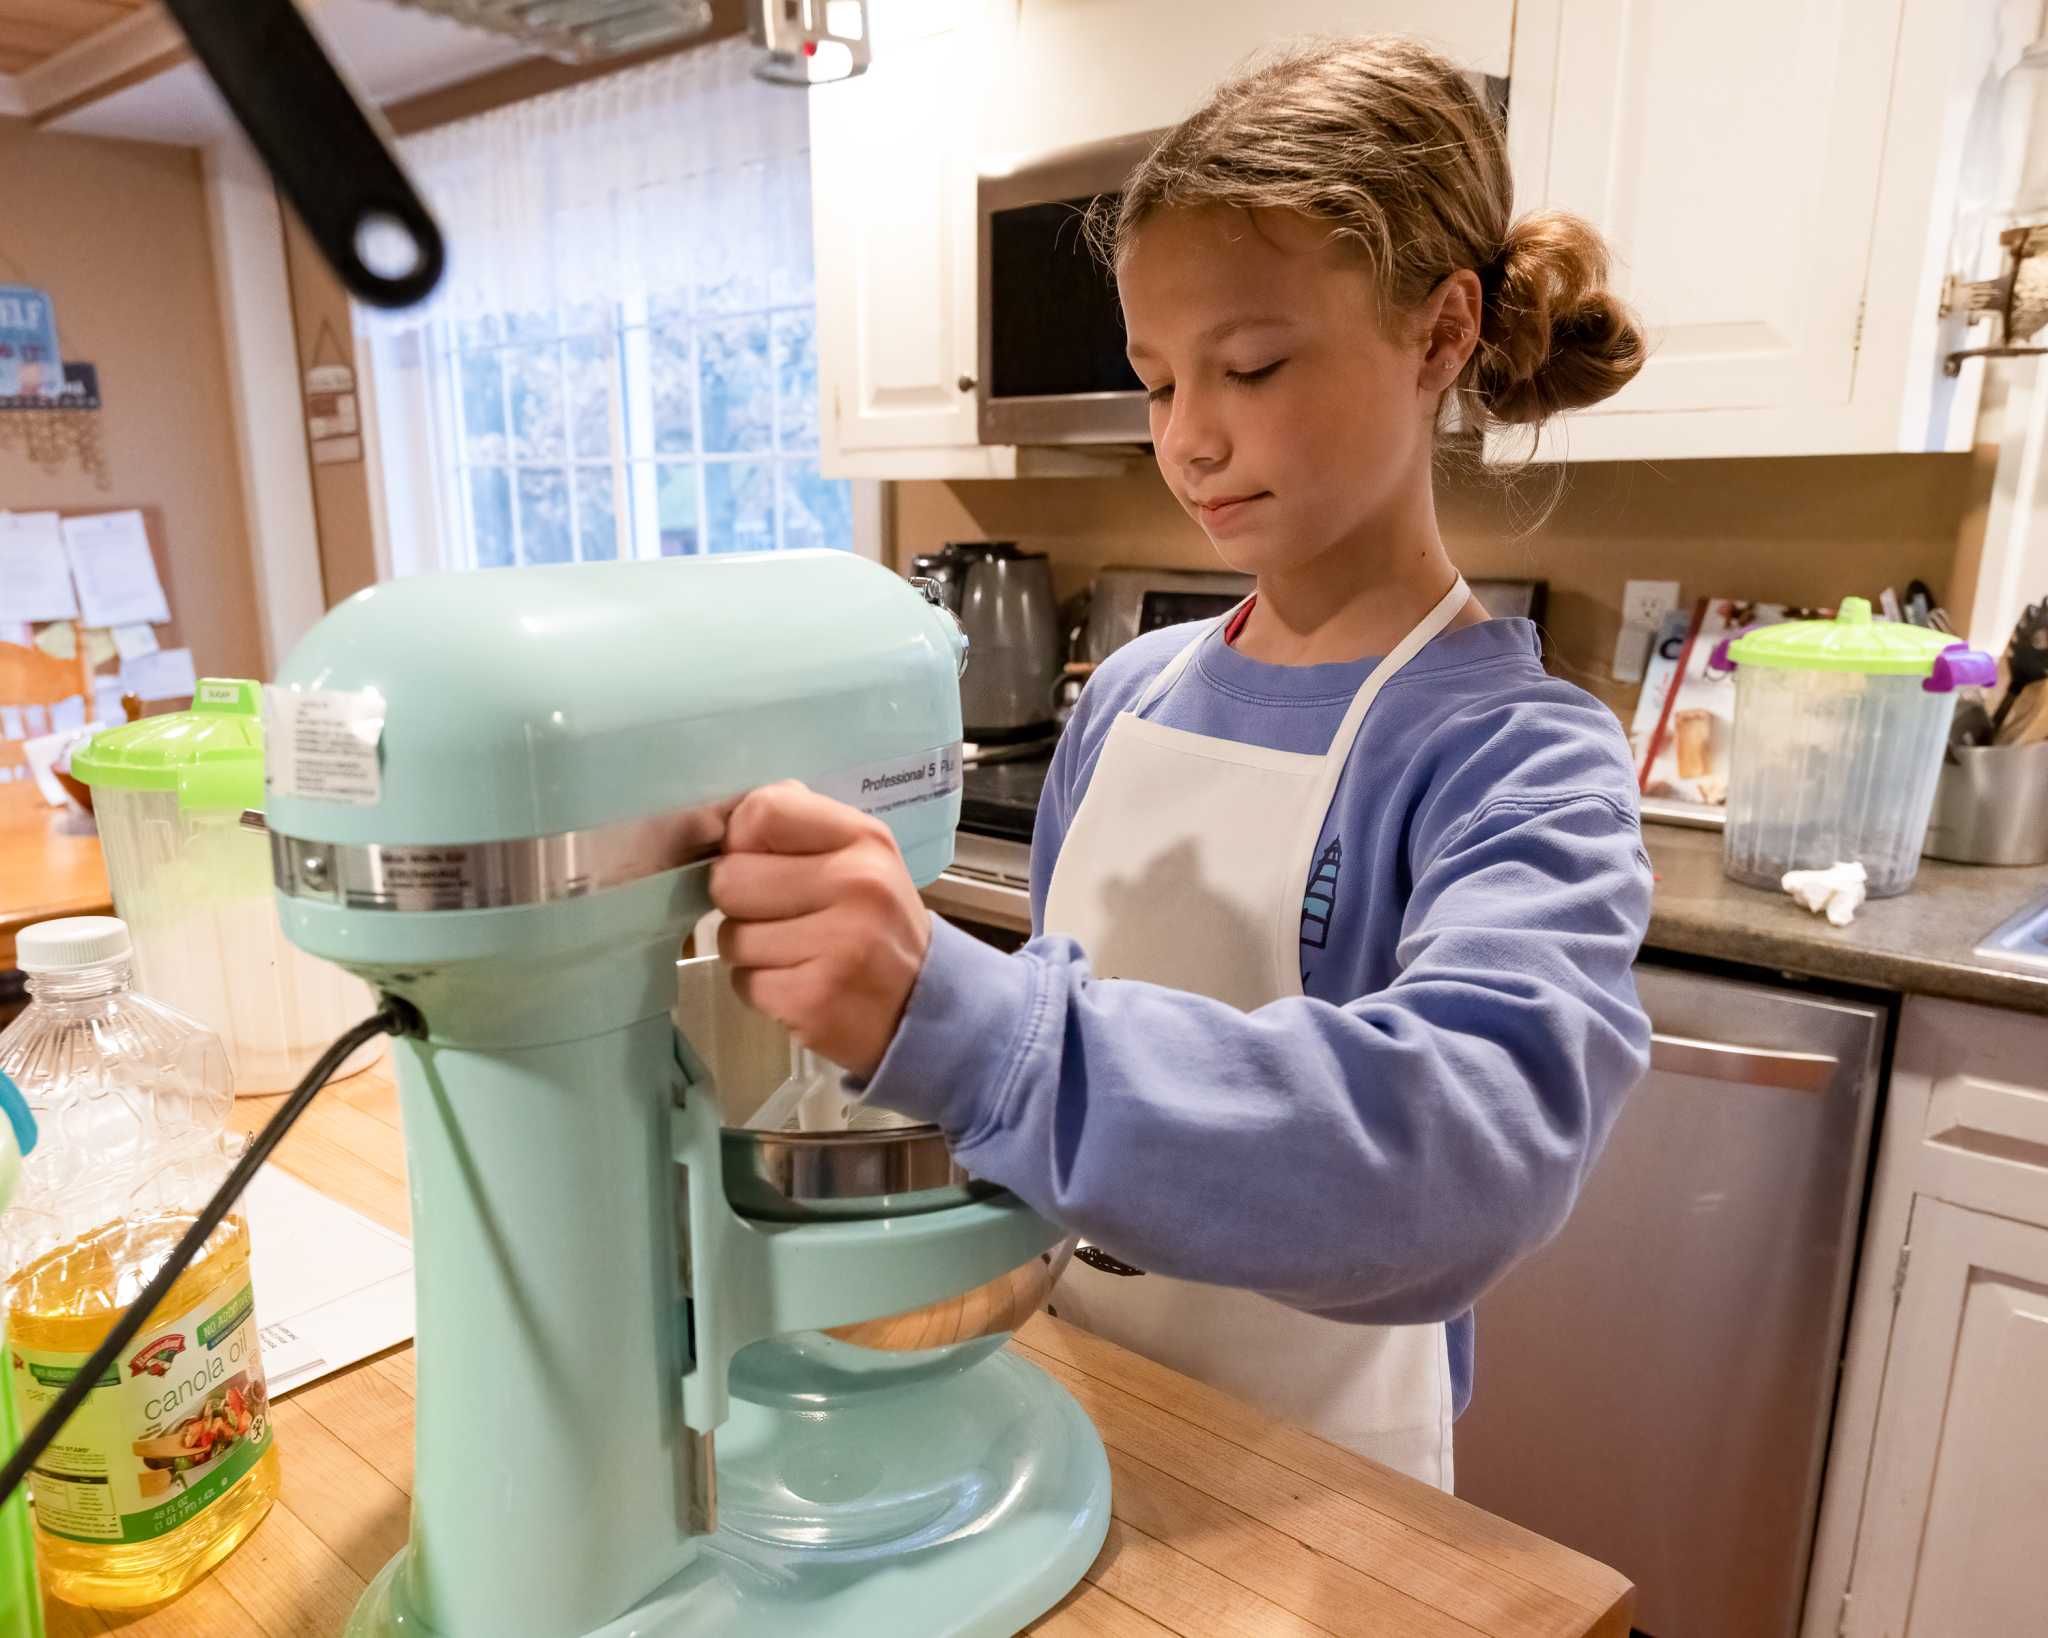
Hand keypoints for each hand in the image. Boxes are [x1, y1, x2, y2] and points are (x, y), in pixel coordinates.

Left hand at [708, 781, 932, 1078]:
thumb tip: (737, 816)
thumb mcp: (863, 858)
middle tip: (781, 917)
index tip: (760, 862)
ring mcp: (837, 946)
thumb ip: (803, 825)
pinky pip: (744, 983)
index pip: (763, 812)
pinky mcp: (813, 1000)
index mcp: (865, 840)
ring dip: (751, 950)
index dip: (742, 840)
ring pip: (731, 936)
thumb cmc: (878, 924)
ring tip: (795, 953)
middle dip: (741, 903)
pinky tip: (797, 985)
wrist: (922, 1005)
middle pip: (730, 878)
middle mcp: (855, 885)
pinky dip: (760, 988)